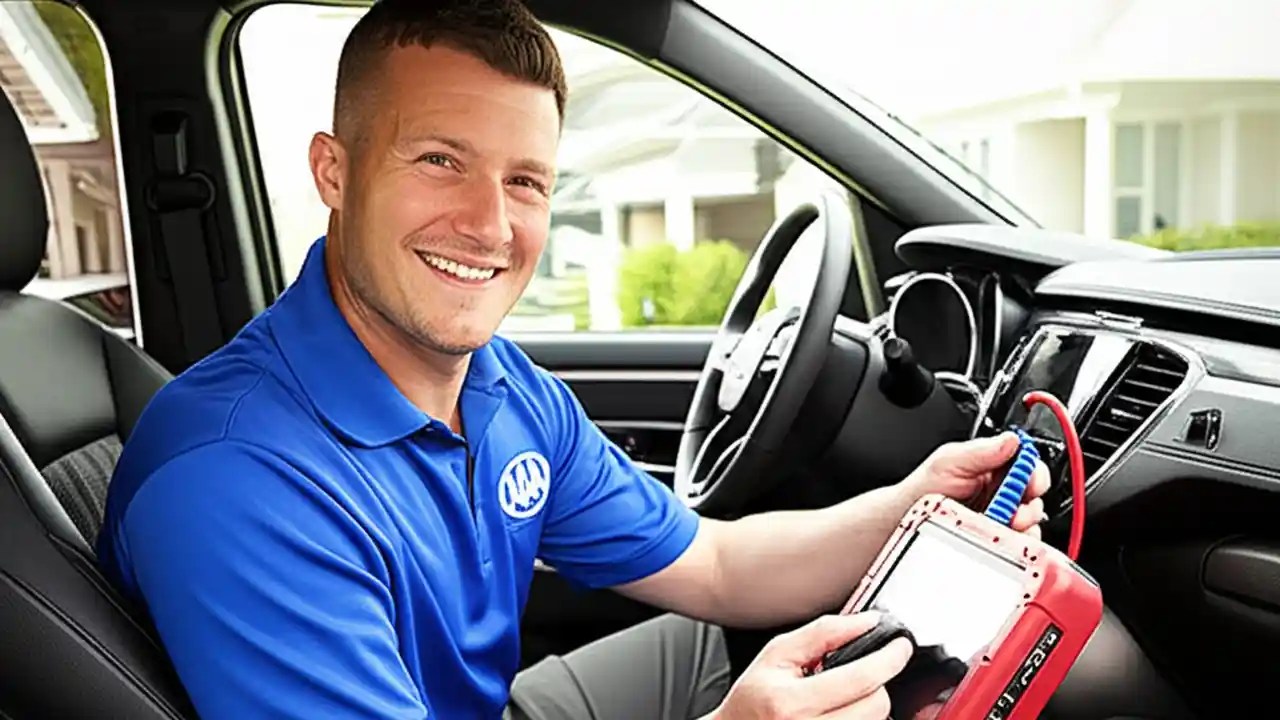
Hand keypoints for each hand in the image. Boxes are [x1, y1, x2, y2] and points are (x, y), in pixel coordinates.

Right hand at [708, 612, 911, 718]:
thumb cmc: (753, 698)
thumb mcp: (777, 654)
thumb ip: (823, 633)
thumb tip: (867, 621)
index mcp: (791, 704)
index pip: (860, 679)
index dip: (889, 658)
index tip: (901, 646)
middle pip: (876, 705)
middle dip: (876, 683)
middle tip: (860, 672)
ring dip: (870, 704)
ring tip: (844, 695)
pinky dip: (863, 718)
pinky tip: (845, 712)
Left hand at [899, 432, 1049, 536]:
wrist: (900, 523)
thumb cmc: (921, 491)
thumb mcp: (947, 462)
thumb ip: (980, 450)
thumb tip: (1012, 440)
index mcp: (993, 466)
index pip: (1029, 466)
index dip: (1034, 473)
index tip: (1028, 481)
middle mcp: (1000, 492)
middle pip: (1035, 496)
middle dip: (1030, 503)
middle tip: (1014, 509)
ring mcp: (1000, 518)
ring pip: (1032, 523)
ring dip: (1022, 525)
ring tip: (1000, 524)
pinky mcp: (998, 542)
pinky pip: (1021, 545)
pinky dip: (1016, 545)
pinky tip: (997, 539)